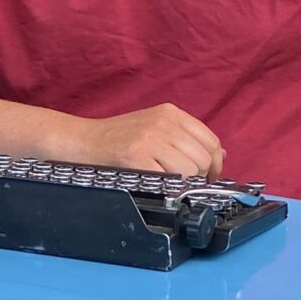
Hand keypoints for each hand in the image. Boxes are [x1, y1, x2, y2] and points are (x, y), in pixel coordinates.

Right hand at [64, 105, 224, 178]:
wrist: (80, 141)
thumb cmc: (116, 139)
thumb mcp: (153, 128)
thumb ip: (185, 138)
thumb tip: (220, 154)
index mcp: (170, 113)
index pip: (211, 140)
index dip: (214, 163)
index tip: (206, 176)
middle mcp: (163, 123)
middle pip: (204, 157)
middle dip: (199, 176)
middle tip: (184, 183)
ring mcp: (150, 139)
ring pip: (190, 169)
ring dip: (183, 182)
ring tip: (164, 180)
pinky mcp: (137, 157)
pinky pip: (170, 178)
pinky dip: (167, 186)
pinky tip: (154, 182)